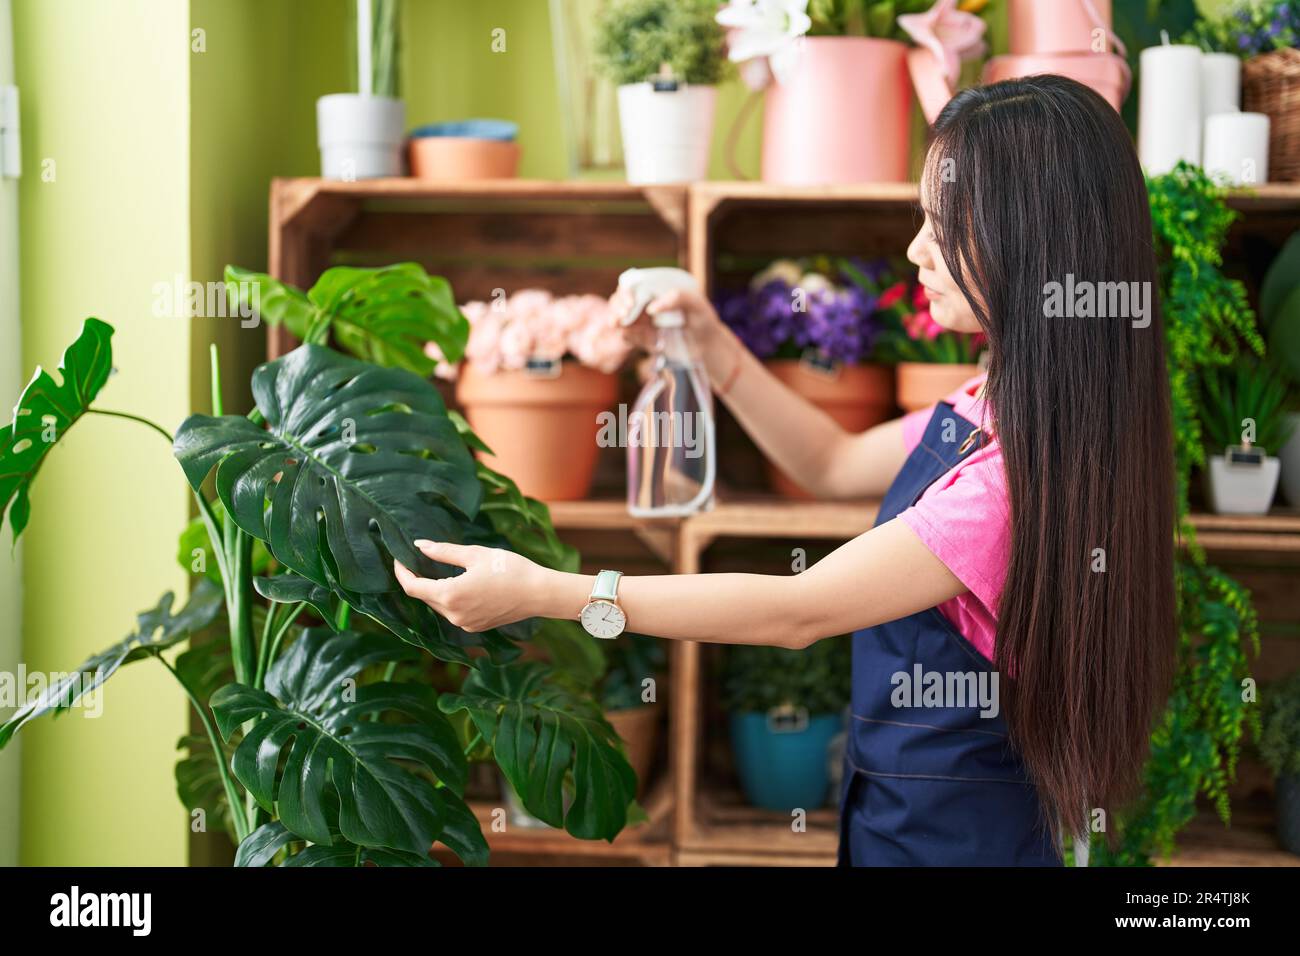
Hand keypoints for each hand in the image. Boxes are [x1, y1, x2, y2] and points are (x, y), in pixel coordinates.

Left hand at [394, 540, 544, 632]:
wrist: (539, 593)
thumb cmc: (510, 569)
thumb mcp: (475, 554)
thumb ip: (444, 551)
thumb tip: (420, 546)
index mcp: (450, 595)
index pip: (412, 586)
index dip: (401, 572)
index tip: (399, 558)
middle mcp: (453, 615)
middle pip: (424, 596)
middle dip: (419, 579)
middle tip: (418, 558)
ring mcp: (464, 624)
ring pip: (439, 605)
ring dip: (435, 589)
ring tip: (440, 570)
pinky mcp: (474, 627)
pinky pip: (453, 612)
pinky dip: (450, 598)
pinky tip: (460, 584)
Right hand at [611, 287, 725, 353]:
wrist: (707, 347)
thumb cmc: (704, 320)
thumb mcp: (697, 304)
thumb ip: (678, 298)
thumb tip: (651, 308)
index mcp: (656, 290)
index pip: (634, 285)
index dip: (626, 292)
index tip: (629, 304)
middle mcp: (646, 303)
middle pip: (621, 300)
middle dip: (617, 307)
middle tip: (620, 318)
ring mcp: (642, 321)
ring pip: (619, 317)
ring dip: (615, 319)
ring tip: (618, 325)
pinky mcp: (642, 339)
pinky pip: (627, 336)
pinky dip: (626, 335)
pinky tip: (630, 337)